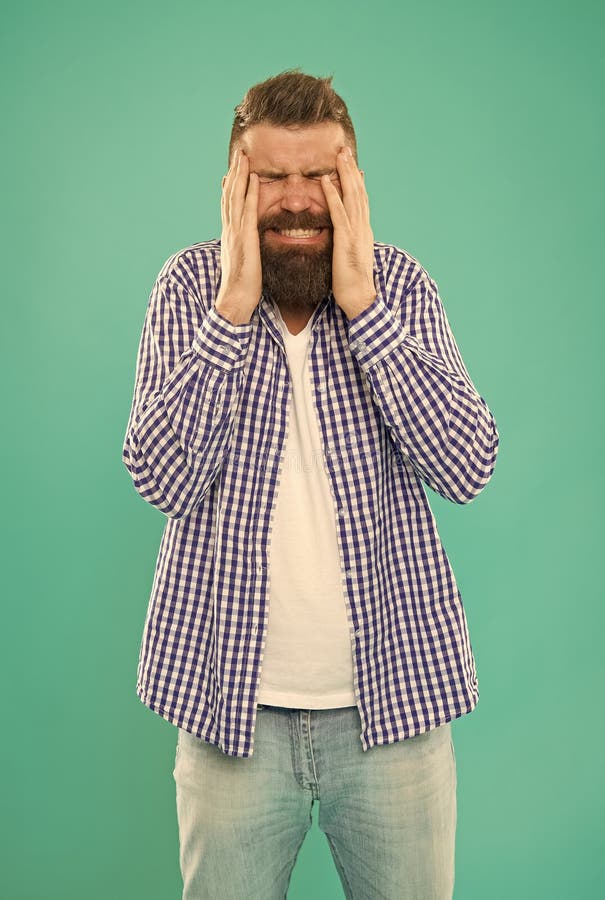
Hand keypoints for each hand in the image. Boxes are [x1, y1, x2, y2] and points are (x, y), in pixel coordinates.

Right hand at [214, 149, 261, 324]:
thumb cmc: (241, 287)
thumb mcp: (242, 264)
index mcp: (229, 236)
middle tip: (238, 155)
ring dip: (240, 175)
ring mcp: (235, 233)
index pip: (228, 206)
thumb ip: (244, 251)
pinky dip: (250, 193)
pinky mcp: (245, 238)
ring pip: (236, 197)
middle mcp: (230, 230)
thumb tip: (247, 248)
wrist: (235, 300)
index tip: (231, 171)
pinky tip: (254, 179)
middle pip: (230, 195)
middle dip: (234, 174)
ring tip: (243, 157)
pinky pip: (248, 210)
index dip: (229, 187)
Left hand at [320, 146, 375, 319]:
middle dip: (352, 169)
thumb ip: (349, 245)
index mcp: (364, 232)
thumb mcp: (352, 259)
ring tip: (339, 155)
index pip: (361, 201)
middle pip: (358, 192)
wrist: (360, 299)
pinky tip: (325, 180)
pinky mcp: (345, 241)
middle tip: (345, 150)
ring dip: (344, 173)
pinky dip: (332, 194)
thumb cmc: (353, 285)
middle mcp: (362, 228)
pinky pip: (338, 213)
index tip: (353, 165)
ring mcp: (355, 233)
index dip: (357, 182)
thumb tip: (346, 240)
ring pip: (351, 196)